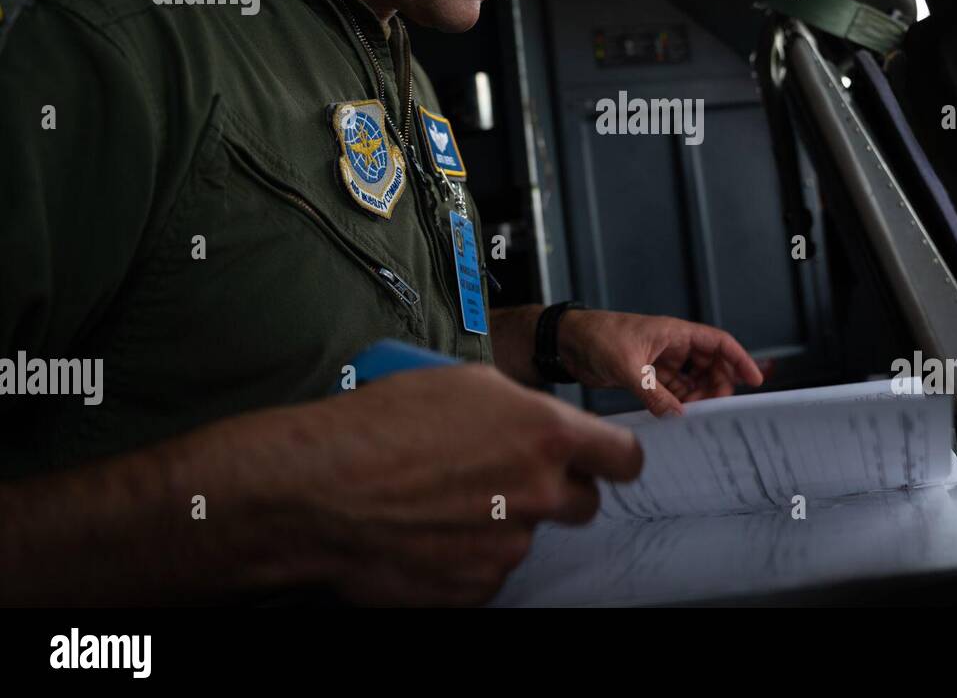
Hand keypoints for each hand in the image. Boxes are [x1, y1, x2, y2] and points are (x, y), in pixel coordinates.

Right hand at [298, 363, 642, 604]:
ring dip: (503, 520)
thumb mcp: (466, 384)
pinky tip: (430, 530)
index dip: (612, 459)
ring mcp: (509, 545)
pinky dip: (468, 555)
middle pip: (584, 502)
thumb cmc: (381, 425)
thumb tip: (537, 423)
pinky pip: (489, 570)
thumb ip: (521, 408)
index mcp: (546, 434)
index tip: (602, 460)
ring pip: (527, 533)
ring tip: (446, 498)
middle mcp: (539, 493)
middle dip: (556, 489)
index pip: (624, 458)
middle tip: (510, 476)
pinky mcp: (476, 585)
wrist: (320, 487)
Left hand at [557, 309, 763, 417]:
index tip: (754, 379)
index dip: (739, 359)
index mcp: (674, 332)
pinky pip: (673, 391)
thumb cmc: (596, 337)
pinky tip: (679, 417)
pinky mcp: (646, 376)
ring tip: (697, 416)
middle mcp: (671, 345)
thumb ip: (653, 392)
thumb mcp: (626, 365)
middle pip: (710, 364)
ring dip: (698, 397)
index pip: (718, 342)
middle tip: (716, 408)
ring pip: (692, 380)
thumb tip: (678, 415)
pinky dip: (679, 403)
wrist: (566, 342)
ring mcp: (659, 361)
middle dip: (718, 385)